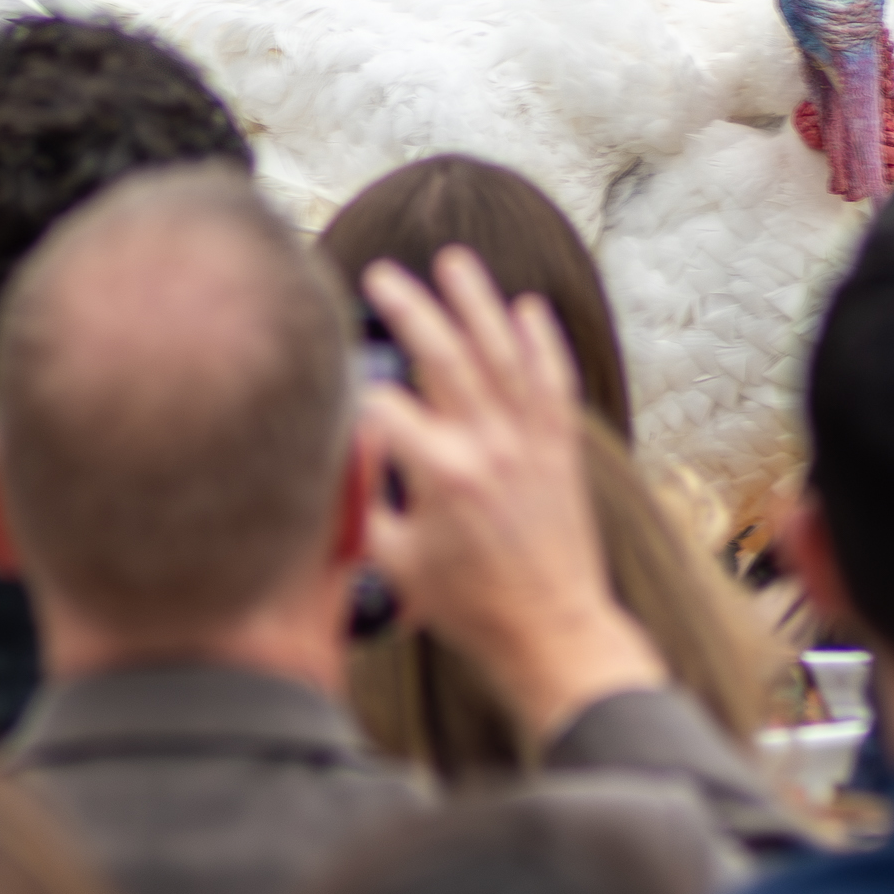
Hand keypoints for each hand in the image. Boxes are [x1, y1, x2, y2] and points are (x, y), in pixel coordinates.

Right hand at [358, 249, 666, 741]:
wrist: (552, 631)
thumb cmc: (469, 608)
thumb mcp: (392, 564)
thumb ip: (362, 504)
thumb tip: (334, 455)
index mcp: (441, 474)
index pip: (384, 404)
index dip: (352, 389)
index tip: (333, 378)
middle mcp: (489, 445)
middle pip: (445, 356)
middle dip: (410, 308)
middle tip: (382, 275)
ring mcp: (530, 442)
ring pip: (503, 353)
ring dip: (477, 302)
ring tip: (454, 261)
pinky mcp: (560, 449)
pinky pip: (552, 380)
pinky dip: (541, 341)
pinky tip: (528, 309)